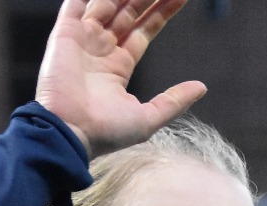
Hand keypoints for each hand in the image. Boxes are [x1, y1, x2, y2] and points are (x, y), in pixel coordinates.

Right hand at [35, 0, 206, 155]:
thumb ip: (173, 101)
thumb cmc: (106, 132)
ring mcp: (82, 39)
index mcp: (118, 66)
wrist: (69, 132)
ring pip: (107, 2)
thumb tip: (202, 87)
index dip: (162, 12)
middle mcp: (100, 49)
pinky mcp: (64, 34)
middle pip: (128, 13)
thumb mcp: (147, 118)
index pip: (143, 30)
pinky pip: (76, 3)